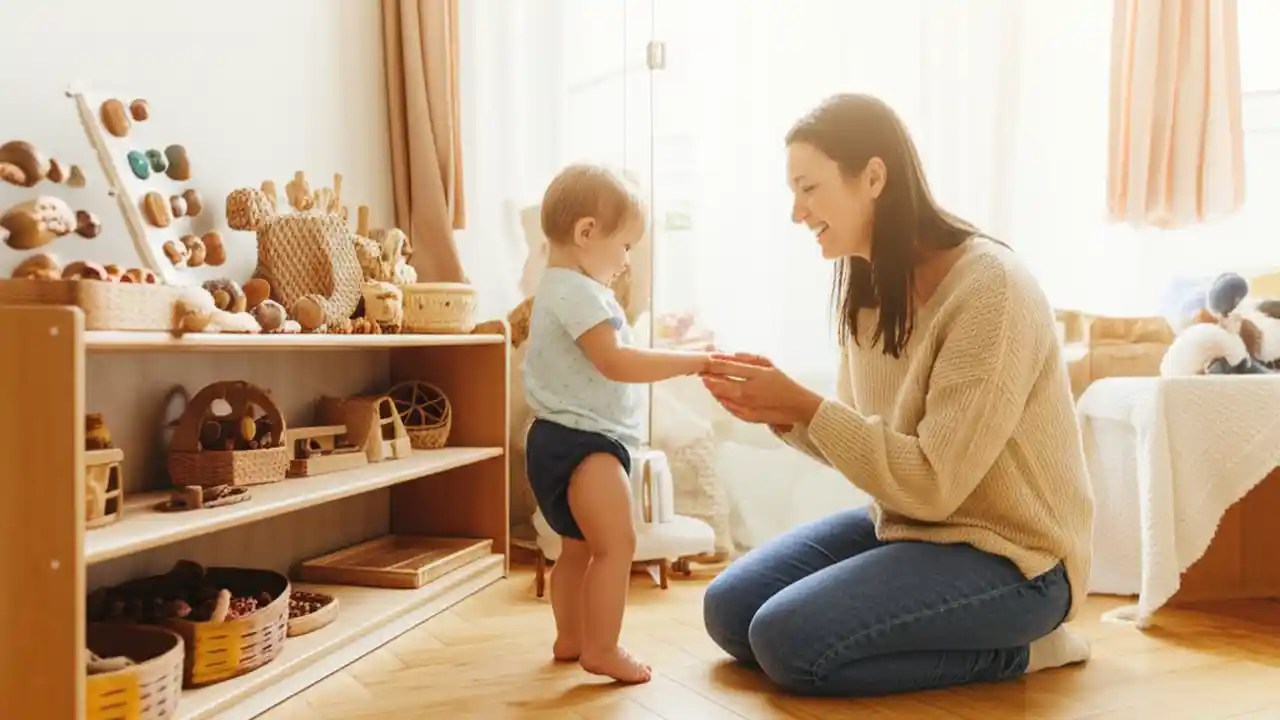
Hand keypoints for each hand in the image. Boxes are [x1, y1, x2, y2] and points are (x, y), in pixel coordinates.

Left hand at [700, 353, 823, 428]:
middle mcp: (750, 390)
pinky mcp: (748, 416)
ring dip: (713, 389)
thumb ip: (750, 358)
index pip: (729, 367)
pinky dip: (722, 400)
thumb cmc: (783, 383)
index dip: (714, 363)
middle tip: (701, 373)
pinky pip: (729, 408)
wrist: (796, 406)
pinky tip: (718, 395)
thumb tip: (731, 355)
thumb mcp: (769, 365)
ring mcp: (748, 405)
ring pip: (723, 397)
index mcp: (756, 375)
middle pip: (721, 384)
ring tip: (708, 382)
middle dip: (708, 377)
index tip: (707, 359)